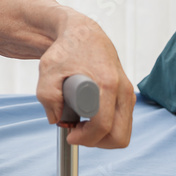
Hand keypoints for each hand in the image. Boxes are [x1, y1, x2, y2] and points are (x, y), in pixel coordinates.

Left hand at [35, 10, 134, 148]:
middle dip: (96, 142)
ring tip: (81, 127)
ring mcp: (128, 93)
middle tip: (76, 134)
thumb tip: (56, 120)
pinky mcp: (127, 95)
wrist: (83, 33)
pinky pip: (123, 123)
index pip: (103, 125)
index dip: (85, 138)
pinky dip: (109, 129)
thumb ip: (47, 95)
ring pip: (124, 132)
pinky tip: (89, 121)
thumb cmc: (65, 49)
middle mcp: (123, 90)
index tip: (69, 135)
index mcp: (107, 84)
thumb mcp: (48, 69)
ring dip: (103, 138)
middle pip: (120, 136)